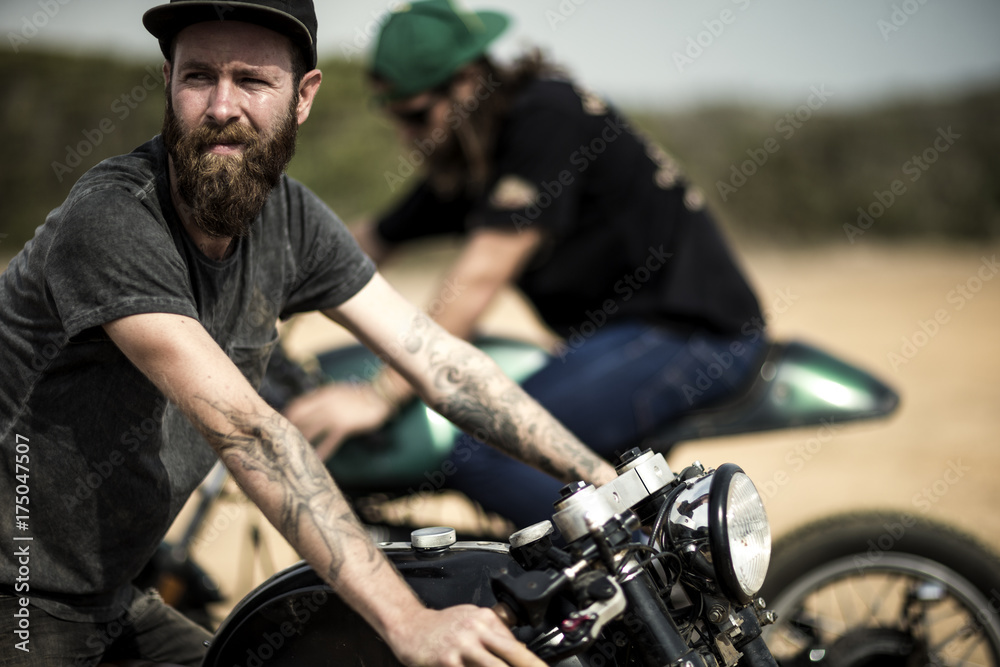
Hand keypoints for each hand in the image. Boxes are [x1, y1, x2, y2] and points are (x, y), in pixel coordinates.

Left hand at [283, 381, 394, 459]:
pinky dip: (322, 451)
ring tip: (293, 456)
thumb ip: (324, 400)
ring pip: (311, 431)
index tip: (280, 429)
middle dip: (288, 432)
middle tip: (281, 446)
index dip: (286, 418)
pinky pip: (329, 441)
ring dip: (301, 443)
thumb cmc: (360, 394)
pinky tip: (316, 460)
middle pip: (299, 419)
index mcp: (322, 395)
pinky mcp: (345, 425)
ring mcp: (334, 414)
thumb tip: (311, 410)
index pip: (297, 406)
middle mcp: (325, 404)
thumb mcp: (338, 392)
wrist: (380, 394)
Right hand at [386, 605, 544, 666]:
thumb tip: (518, 647)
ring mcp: (462, 646)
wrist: (410, 626)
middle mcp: (475, 630)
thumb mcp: (471, 618)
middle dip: (529, 666)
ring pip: (493, 666)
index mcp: (484, 618)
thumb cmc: (442, 625)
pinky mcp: (447, 661)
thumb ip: (494, 632)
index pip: (514, 642)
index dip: (531, 661)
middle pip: (512, 653)